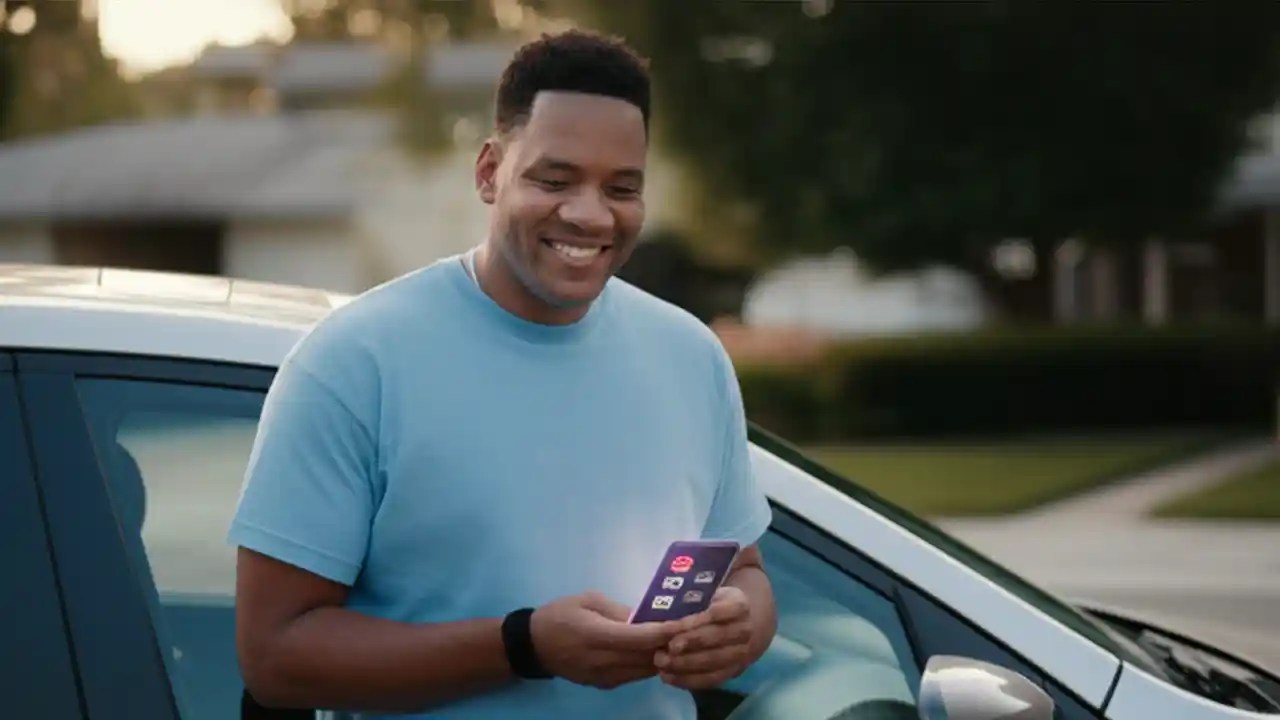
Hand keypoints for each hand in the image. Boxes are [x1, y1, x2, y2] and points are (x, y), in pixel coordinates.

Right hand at [530, 591, 682, 689]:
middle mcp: (603, 661)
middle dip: (671, 645)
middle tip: (690, 630)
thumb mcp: (588, 600)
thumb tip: (647, 618)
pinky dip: (648, 664)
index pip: (640, 638)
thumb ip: (619, 610)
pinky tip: (656, 650)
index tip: (687, 622)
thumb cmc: (561, 615)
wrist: (535, 645)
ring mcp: (604, 677)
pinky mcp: (605, 685)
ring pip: (645, 670)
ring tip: (677, 640)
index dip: (666, 632)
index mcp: (596, 635)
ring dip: (662, 656)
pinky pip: (635, 675)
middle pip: (647, 657)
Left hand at [655, 586, 753, 689]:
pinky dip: (687, 679)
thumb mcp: (706, 595)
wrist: (737, 626)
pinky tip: (668, 677)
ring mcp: (742, 653)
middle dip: (691, 642)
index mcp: (739, 605)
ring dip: (685, 663)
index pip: (720, 611)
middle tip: (668, 646)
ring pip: (714, 660)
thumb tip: (663, 613)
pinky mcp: (732, 673)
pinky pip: (710, 679)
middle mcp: (745, 630)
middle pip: (717, 636)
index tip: (675, 626)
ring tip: (662, 662)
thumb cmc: (713, 606)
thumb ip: (690, 602)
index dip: (698, 619)